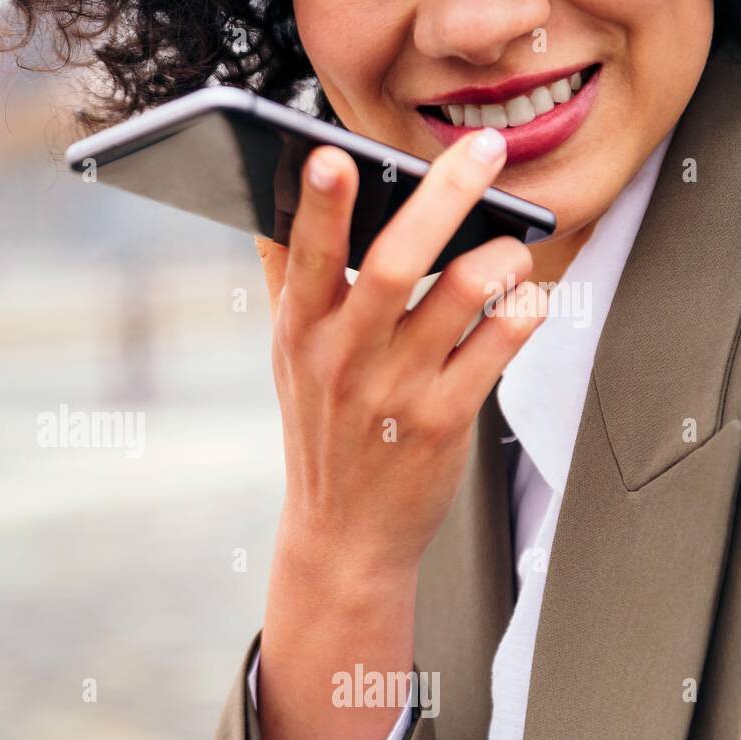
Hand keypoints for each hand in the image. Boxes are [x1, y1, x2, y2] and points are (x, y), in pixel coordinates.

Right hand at [259, 127, 545, 586]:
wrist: (345, 532)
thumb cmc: (321, 430)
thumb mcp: (287, 359)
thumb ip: (284, 282)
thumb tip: (269, 207)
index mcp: (300, 331)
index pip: (305, 256)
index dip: (318, 205)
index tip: (332, 156)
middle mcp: (344, 357)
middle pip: (393, 262)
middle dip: (443, 197)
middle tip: (484, 152)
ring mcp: (396, 391)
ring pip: (462, 295)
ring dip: (500, 256)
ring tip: (510, 247)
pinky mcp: (445, 420)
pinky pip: (502, 344)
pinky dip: (525, 307)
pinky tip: (524, 299)